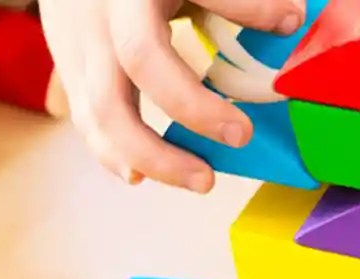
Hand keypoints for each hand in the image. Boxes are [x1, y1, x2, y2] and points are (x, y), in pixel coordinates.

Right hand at [38, 0, 303, 191]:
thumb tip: (292, 19)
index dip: (244, 6)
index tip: (289, 21)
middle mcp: (109, 7)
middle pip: (141, 58)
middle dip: (194, 106)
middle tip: (241, 135)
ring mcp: (79, 37)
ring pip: (103, 105)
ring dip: (155, 154)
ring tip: (203, 180)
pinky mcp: (66, 64)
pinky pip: (86, 117)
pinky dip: (113, 152)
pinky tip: (139, 175)